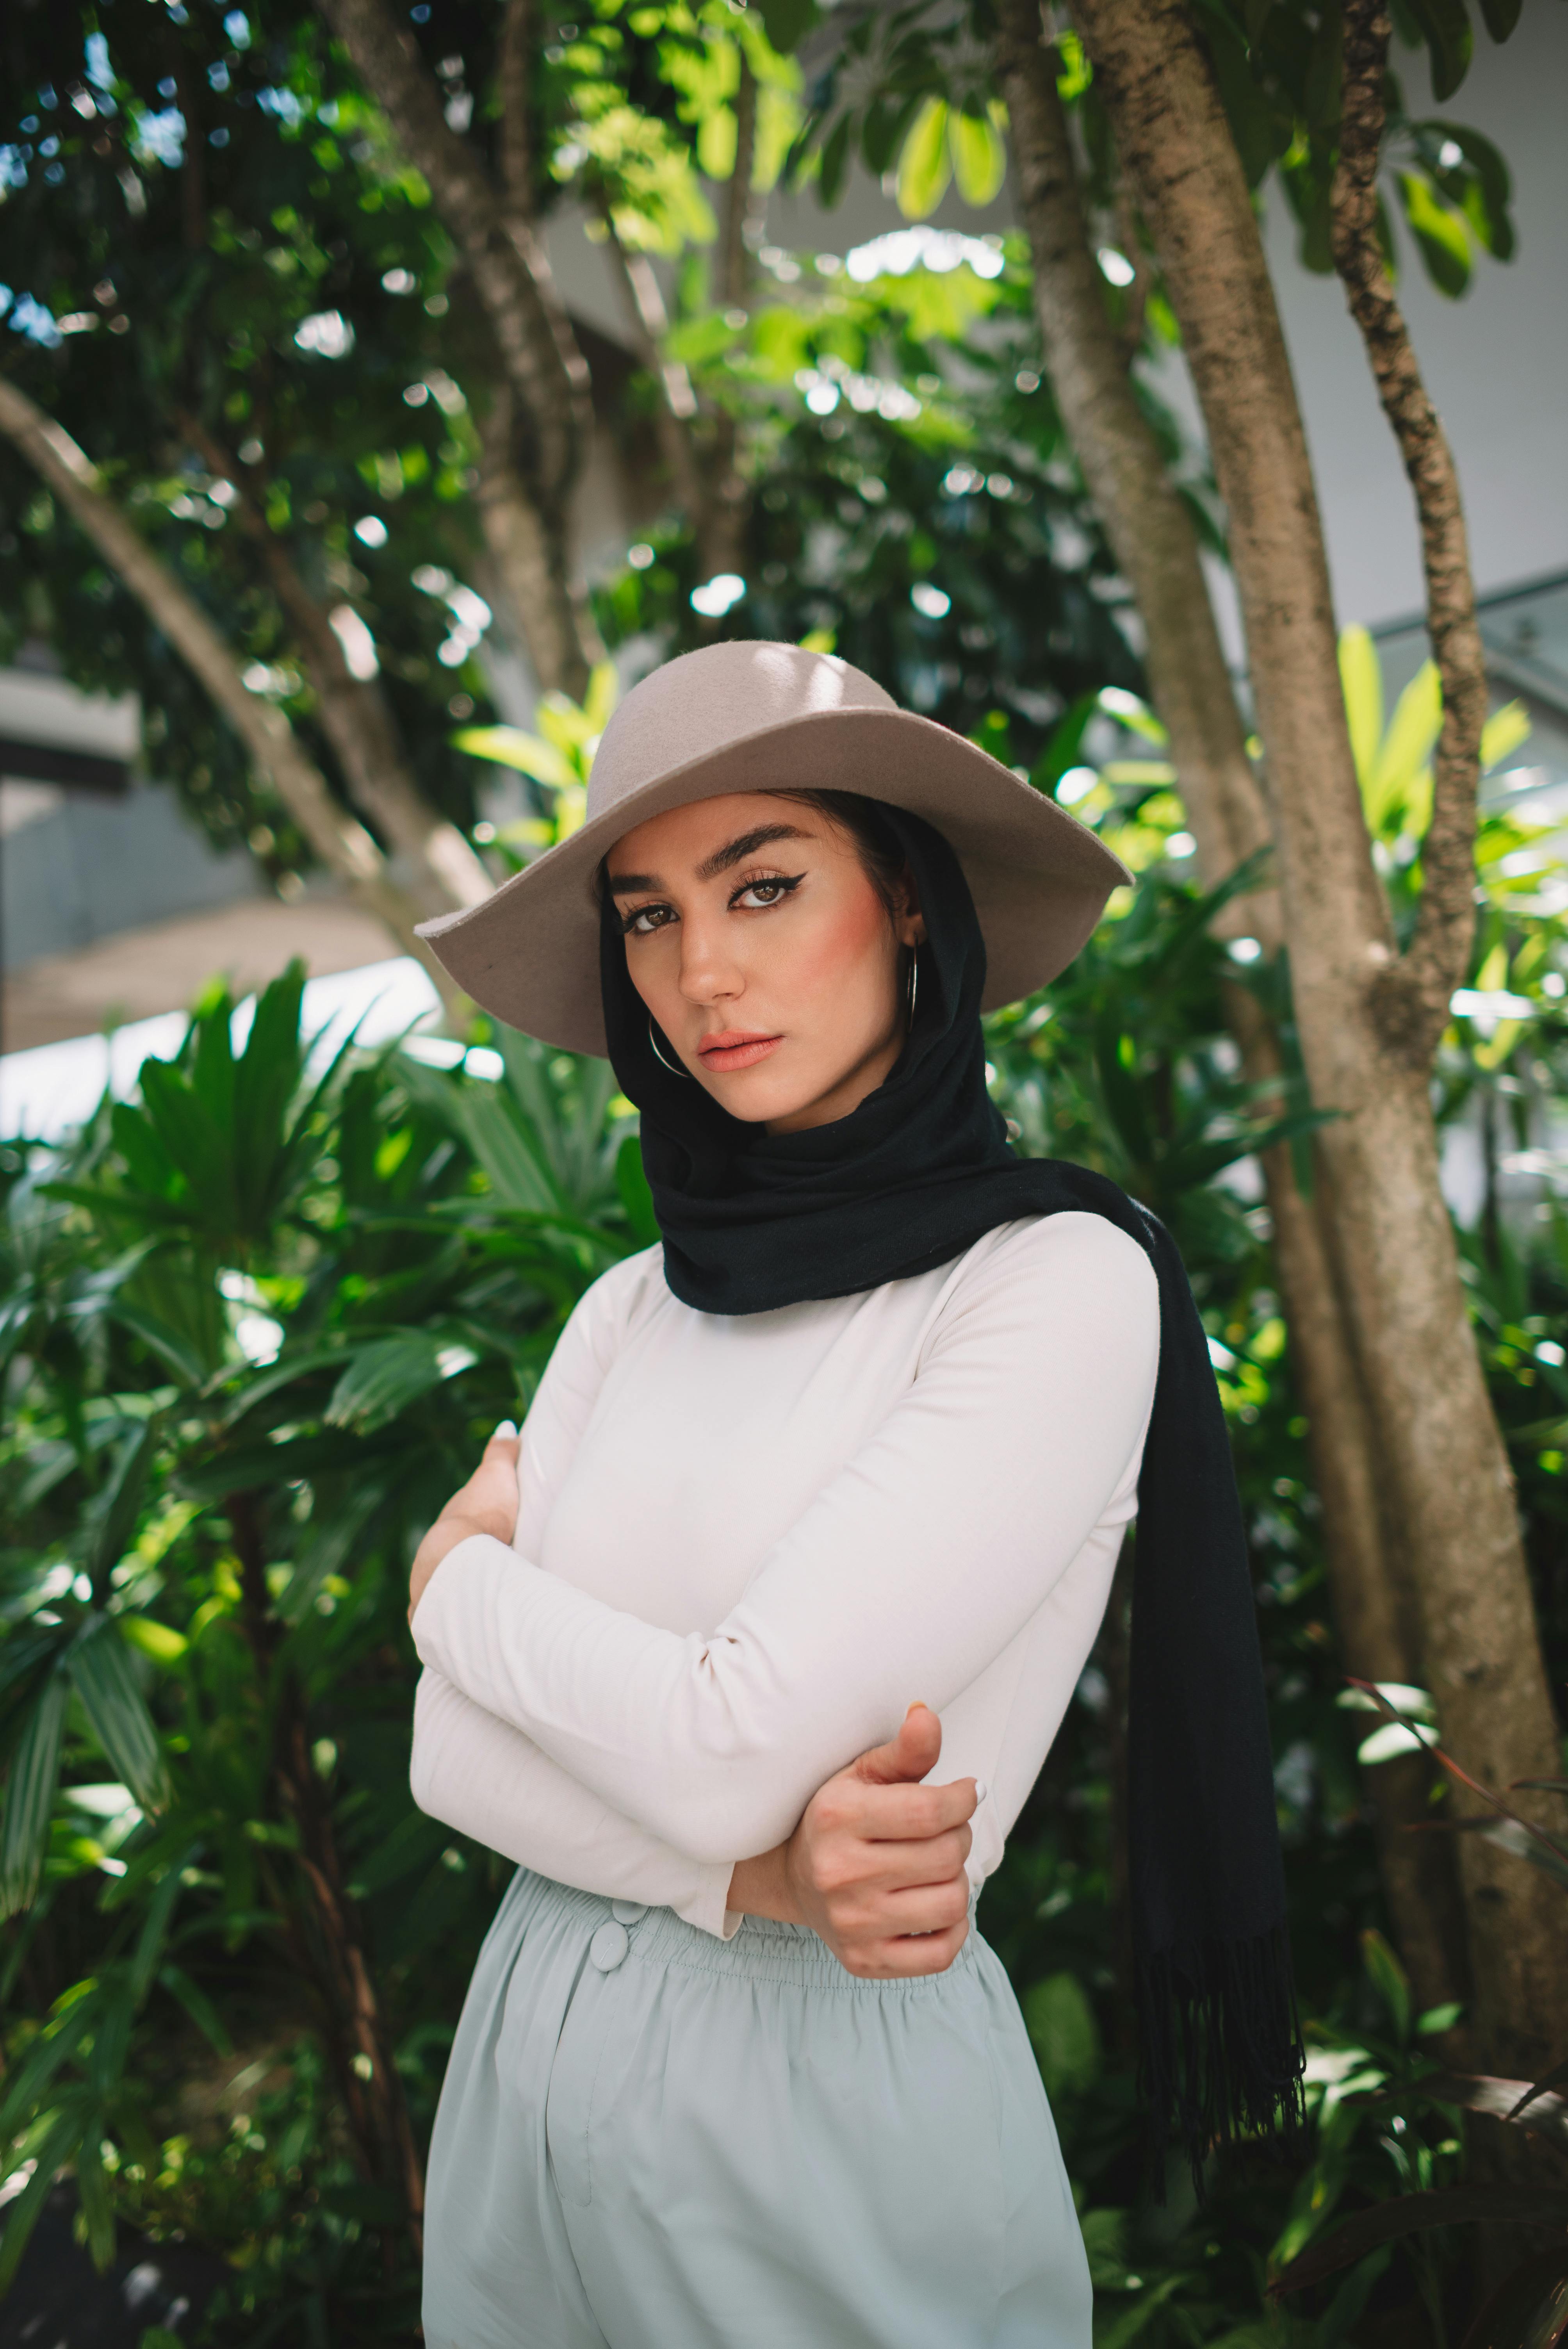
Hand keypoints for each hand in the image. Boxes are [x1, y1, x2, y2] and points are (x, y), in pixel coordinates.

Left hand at [408, 1422, 519, 1625]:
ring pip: (450, 1581)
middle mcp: (435, 1549)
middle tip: (495, 1556)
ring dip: (464, 1583)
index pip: (464, 1516)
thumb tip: (506, 1426)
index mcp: (452, 1519)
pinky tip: (472, 1617)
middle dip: (471, 1552)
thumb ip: (501, 1453)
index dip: (480, 1516)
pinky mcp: (438, 1611)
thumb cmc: (482, 1518)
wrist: (457, 1563)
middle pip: (455, 1549)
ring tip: (487, 1591)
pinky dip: (461, 1609)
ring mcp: (434, 1581)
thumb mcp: (496, 1477)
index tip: (496, 1520)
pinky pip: (450, 1609)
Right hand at [731, 1704, 977, 1979]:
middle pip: (945, 1856)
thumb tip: (927, 1715)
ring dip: (957, 1880)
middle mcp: (839, 1873)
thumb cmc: (841, 1817)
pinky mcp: (863, 1961)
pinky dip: (953, 1929)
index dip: (963, 1798)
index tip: (966, 1792)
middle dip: (958, 1836)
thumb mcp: (863, 1774)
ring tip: (938, 1866)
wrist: (796, 1877)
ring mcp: (851, 1923)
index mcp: (837, 1817)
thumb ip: (904, 1750)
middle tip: (943, 1830)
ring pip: (951, 1904)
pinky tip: (935, 1905)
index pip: (930, 1811)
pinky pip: (940, 1954)